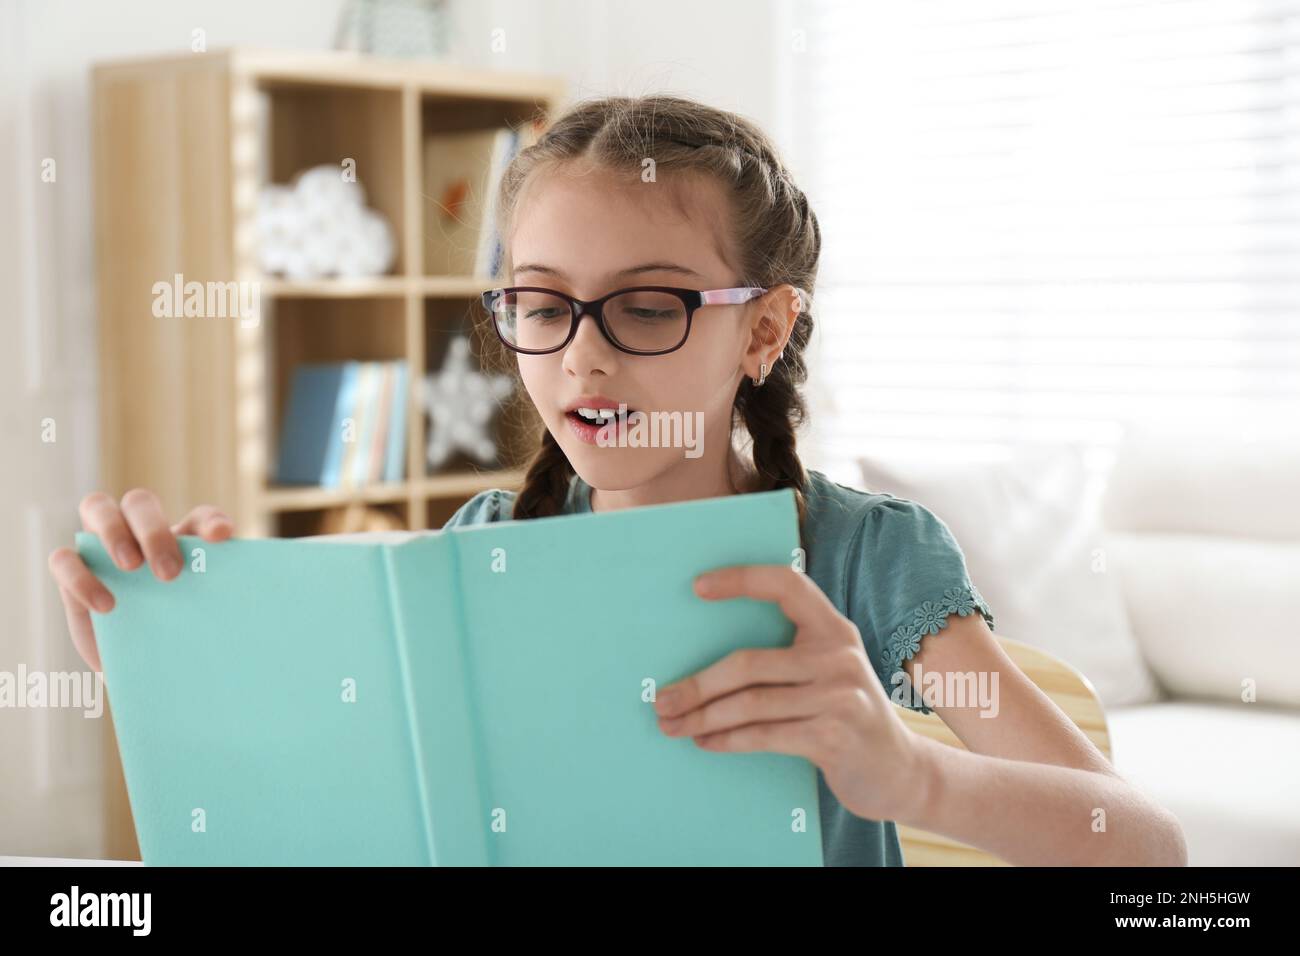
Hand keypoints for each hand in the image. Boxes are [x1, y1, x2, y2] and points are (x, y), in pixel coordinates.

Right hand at [47, 489, 233, 671]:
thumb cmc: (178, 637)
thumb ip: (217, 601)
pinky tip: (106, 605)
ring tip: (131, 568)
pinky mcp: (71, 573)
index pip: (200, 517)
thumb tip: (251, 607)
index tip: (222, 538)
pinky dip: (81, 576)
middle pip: (139, 502)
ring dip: (114, 533)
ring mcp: (102, 548)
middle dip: (153, 530)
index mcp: (184, 540)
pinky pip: (63, 558)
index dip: (211, 522)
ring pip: (96, 508)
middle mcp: (140, 533)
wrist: (142, 668)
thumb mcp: (200, 619)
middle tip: (169, 572)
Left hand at [654, 564, 923, 822]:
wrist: (898, 771)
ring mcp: (838, 696)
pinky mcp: (832, 735)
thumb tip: (709, 662)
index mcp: (833, 629)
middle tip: (661, 700)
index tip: (696, 587)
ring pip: (749, 703)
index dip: (742, 579)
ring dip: (702, 718)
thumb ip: (788, 656)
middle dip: (697, 684)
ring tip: (673, 725)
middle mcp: (838, 656)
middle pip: (748, 662)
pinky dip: (727, 740)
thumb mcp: (828, 674)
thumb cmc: (846, 716)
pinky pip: (763, 734)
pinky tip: (705, 742)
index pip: (786, 585)